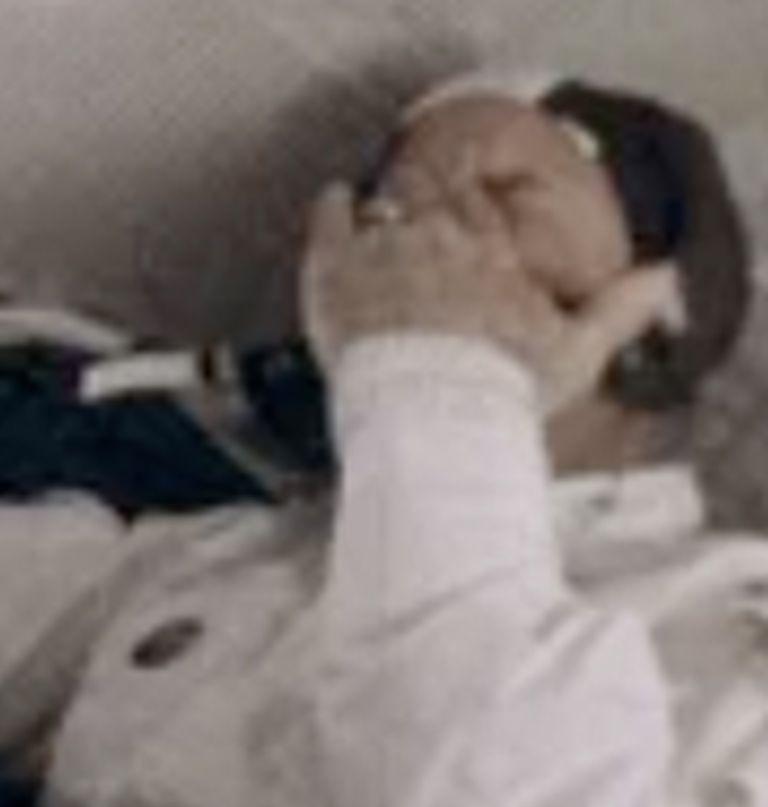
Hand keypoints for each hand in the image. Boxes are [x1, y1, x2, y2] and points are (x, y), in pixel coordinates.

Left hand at [301, 184, 683, 414]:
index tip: (460, 214)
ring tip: (376, 221)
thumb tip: (665, 275)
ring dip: (382, 211)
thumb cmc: (502, 393)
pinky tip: (334, 202)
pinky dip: (333, 206)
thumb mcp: (575, 355)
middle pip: (430, 198)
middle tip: (413, 222)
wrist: (433, 417)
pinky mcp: (338, 270)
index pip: (477, 204)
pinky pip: (332, 216)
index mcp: (493, 252)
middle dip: (424, 206)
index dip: (465, 208)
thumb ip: (617, 310)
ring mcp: (387, 249)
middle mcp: (441, 238)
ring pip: (383, 205)